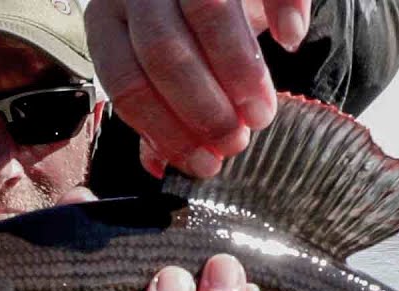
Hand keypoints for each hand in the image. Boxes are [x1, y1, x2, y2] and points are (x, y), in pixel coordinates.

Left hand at [84, 0, 310, 178]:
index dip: (167, 131)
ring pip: (205, 11)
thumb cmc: (186, 33)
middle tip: (237, 141)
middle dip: (204, 109)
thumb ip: (159, 112)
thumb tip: (160, 165)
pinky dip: (282, 8)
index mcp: (108, 24)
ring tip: (262, 113)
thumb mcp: (162, 73)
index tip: (207, 163)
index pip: (126, 83)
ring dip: (238, 71)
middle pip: (163, 51)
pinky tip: (290, 38)